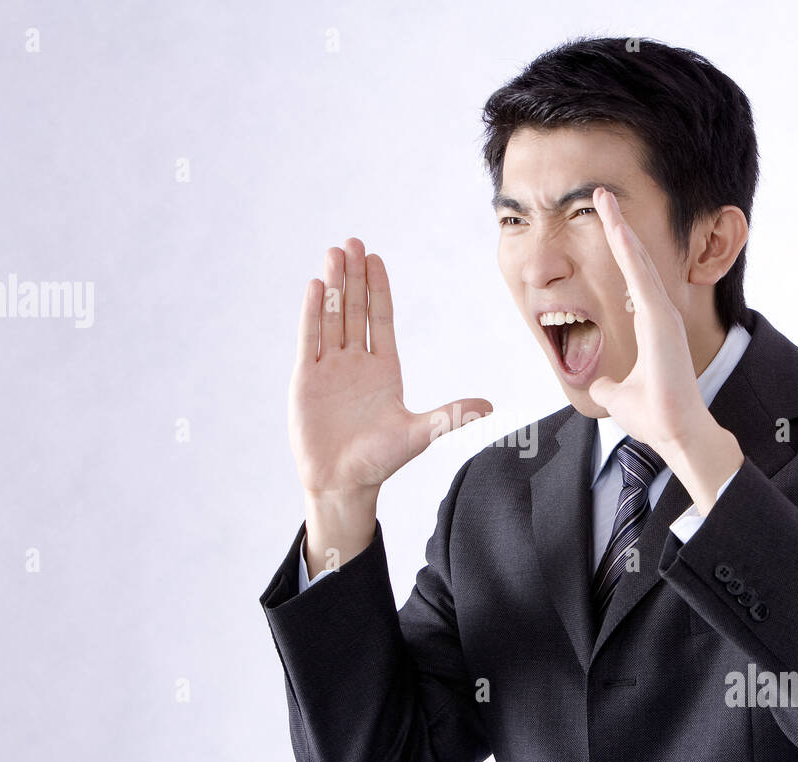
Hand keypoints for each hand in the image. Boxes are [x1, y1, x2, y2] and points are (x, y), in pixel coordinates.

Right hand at [289, 237, 493, 499]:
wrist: (342, 484)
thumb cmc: (380, 462)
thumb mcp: (420, 434)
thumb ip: (450, 416)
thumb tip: (490, 406)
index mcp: (385, 368)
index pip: (381, 318)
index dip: (378, 288)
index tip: (375, 258)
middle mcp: (357, 362)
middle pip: (355, 310)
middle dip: (355, 277)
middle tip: (352, 242)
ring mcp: (331, 368)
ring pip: (332, 318)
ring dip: (333, 287)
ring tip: (333, 254)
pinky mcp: (307, 379)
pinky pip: (310, 339)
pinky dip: (312, 313)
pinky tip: (315, 287)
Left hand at [587, 187, 711, 451]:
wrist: (675, 432)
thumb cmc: (654, 415)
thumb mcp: (618, 395)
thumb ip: (608, 384)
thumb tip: (597, 385)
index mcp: (649, 326)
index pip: (629, 278)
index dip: (617, 248)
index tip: (604, 221)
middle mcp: (658, 314)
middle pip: (635, 260)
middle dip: (619, 225)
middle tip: (602, 194)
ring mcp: (661, 315)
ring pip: (638, 261)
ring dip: (621, 229)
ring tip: (604, 198)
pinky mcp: (661, 321)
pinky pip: (642, 279)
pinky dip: (630, 253)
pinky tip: (618, 228)